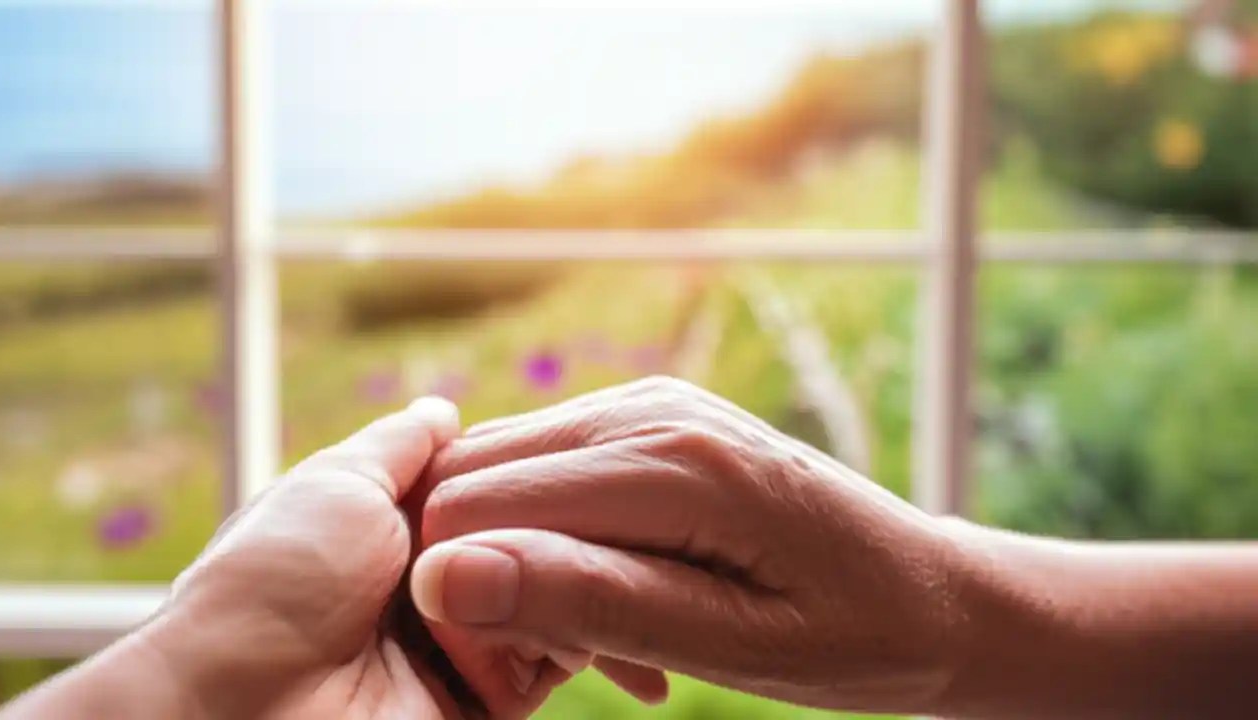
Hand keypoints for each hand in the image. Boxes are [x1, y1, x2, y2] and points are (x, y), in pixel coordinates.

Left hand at [138, 397, 579, 718]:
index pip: (483, 487)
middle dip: (533, 514)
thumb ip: (400, 445)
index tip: (530, 451)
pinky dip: (557, 622)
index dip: (508, 467)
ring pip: (551, 585)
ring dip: (544, 564)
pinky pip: (557, 649)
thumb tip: (443, 410)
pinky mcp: (493, 696)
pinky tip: (533, 602)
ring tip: (509, 561)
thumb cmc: (275, 584)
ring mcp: (465, 643)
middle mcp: (434, 587)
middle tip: (520, 508)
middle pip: (525, 533)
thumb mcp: (339, 482)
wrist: (255, 706)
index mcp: (391, 534)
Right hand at [412, 378, 969, 714]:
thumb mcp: (729, 645)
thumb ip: (587, 602)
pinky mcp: (647, 420)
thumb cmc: (852, 634)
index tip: (535, 676)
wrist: (930, 590)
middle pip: (467, 479)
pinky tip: (618, 604)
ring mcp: (647, 404)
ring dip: (519, 566)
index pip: (471, 505)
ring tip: (609, 646)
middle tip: (571, 668)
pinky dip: (550, 544)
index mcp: (671, 461)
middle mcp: (647, 408)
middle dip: (483, 581)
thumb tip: (446, 574)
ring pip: (495, 474)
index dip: (465, 600)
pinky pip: (545, 472)